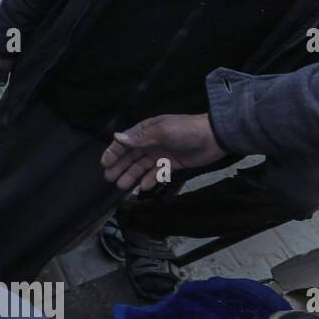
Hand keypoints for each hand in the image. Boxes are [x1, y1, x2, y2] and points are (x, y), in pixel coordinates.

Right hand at [100, 113, 226, 191]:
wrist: (214, 138)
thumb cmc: (185, 131)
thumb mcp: (161, 132)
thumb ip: (139, 138)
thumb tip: (116, 137)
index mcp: (146, 131)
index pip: (125, 143)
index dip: (113, 153)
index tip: (104, 164)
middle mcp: (150, 142)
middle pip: (130, 156)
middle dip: (119, 167)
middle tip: (108, 178)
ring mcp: (160, 154)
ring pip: (141, 166)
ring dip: (131, 175)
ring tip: (121, 186)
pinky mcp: (171, 164)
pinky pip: (156, 173)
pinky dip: (149, 180)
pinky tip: (142, 187)